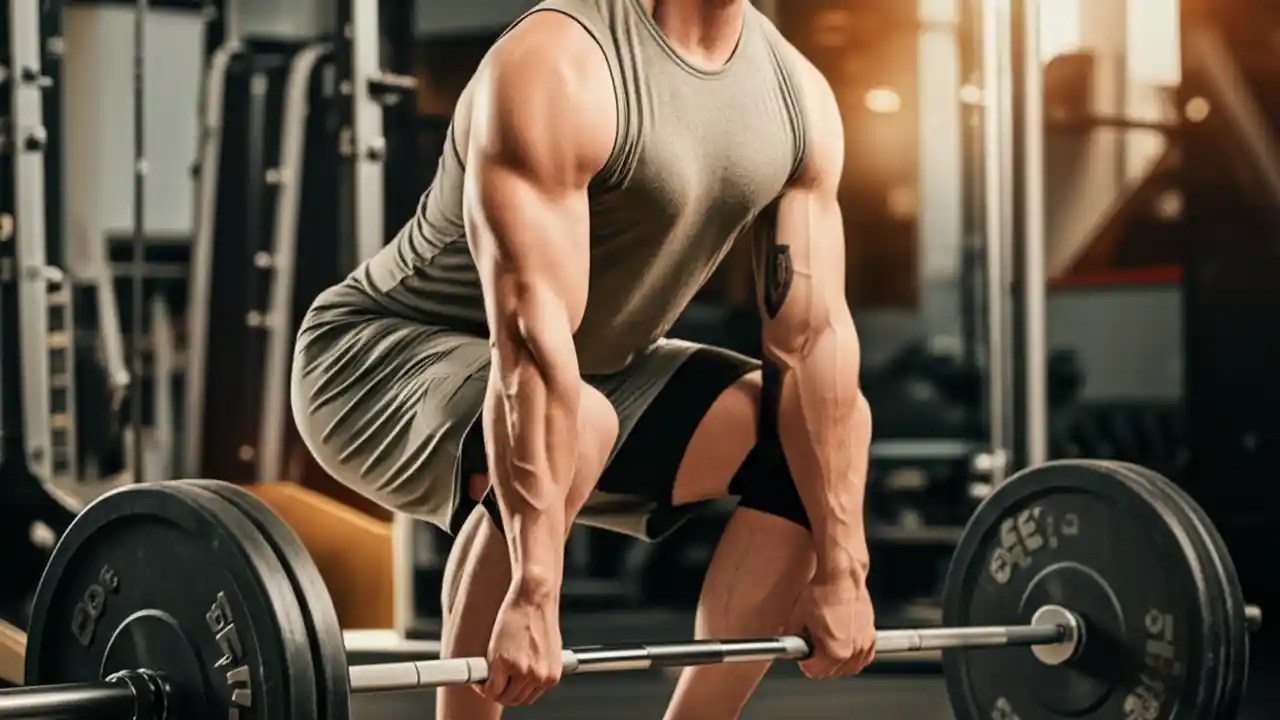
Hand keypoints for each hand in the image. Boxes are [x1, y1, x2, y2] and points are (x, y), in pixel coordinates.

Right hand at [480, 588, 563, 705]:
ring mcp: (522, 671)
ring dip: (490, 688)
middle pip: (514, 699)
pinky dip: (481, 684)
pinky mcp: (504, 662)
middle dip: (500, 692)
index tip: (503, 686)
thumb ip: (537, 667)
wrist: (535, 596)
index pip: (528, 698)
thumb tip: (524, 675)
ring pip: (501, 696)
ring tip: (485, 676)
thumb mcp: (547, 649)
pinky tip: (479, 674)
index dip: (512, 692)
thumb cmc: (540, 615)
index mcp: (551, 676)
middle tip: (490, 681)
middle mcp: (539, 677)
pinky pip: (489, 687)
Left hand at [796, 568, 875, 678]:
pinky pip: (863, 656)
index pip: (816, 672)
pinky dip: (854, 656)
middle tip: (812, 649)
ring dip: (837, 662)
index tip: (803, 656)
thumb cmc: (821, 592)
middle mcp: (854, 649)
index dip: (805, 663)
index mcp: (836, 650)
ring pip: (850, 667)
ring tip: (826, 646)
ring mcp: (865, 642)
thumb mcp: (797, 618)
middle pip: (833, 672)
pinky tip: (843, 645)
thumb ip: (792, 640)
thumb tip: (790, 647)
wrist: (839, 575)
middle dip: (820, 663)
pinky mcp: (871, 633)